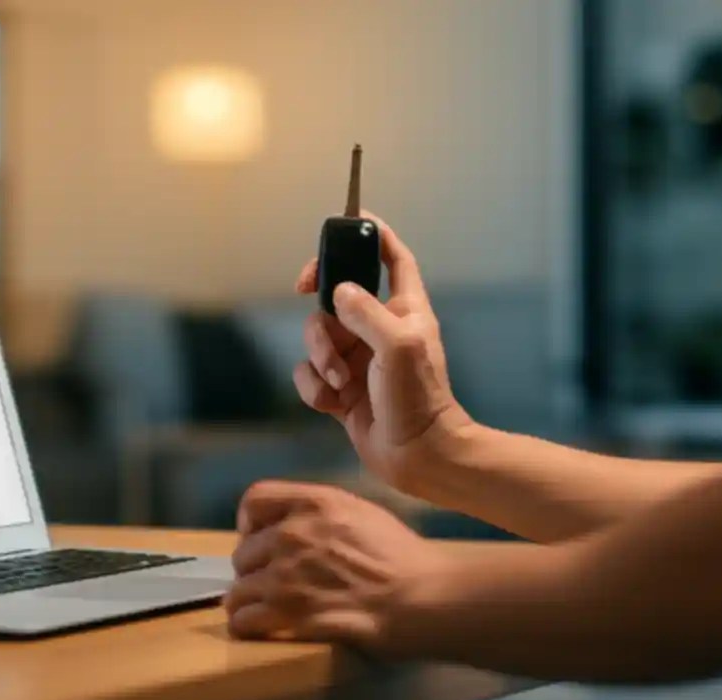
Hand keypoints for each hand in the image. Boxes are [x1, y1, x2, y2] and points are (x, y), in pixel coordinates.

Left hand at [226, 480, 429, 652]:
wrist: (421, 598)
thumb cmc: (401, 557)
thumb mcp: (361, 512)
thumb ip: (321, 512)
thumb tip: (294, 522)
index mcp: (313, 503)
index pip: (254, 499)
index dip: (250, 521)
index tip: (258, 537)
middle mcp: (292, 533)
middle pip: (243, 551)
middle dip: (255, 569)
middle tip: (274, 583)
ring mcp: (285, 575)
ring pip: (238, 589)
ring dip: (250, 601)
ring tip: (266, 609)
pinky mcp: (286, 613)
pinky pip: (243, 619)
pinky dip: (249, 625)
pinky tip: (263, 628)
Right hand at [294, 213, 470, 495]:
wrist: (417, 456)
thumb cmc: (418, 398)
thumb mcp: (397, 344)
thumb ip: (366, 311)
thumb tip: (337, 292)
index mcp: (404, 309)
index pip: (392, 257)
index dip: (373, 234)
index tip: (350, 220)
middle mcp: (378, 329)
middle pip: (335, 295)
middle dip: (320, 306)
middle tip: (303, 289)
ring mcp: (358, 359)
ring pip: (316, 337)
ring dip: (319, 358)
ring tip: (341, 382)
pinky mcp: (341, 389)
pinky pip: (309, 374)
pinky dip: (314, 388)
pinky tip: (333, 403)